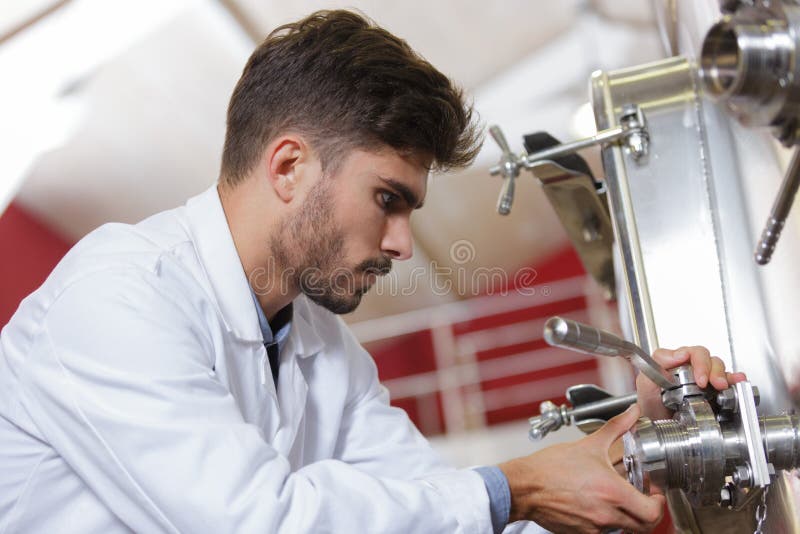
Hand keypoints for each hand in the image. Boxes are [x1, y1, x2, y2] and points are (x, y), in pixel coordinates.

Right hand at [499, 405, 664, 532]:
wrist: (524, 486)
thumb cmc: (551, 468)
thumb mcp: (589, 444)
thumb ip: (617, 427)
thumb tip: (632, 413)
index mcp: (612, 493)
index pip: (652, 512)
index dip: (659, 504)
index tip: (655, 493)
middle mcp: (606, 515)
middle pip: (644, 527)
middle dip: (648, 513)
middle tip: (644, 498)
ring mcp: (594, 528)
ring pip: (624, 529)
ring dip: (627, 516)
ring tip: (617, 498)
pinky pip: (603, 532)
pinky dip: (606, 520)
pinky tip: (596, 504)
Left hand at [636, 346, 747, 419]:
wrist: (657, 426)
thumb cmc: (650, 405)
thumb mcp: (645, 383)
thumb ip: (658, 363)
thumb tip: (679, 353)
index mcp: (673, 362)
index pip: (690, 352)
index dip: (698, 361)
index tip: (699, 378)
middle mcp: (689, 368)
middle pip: (706, 357)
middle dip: (712, 369)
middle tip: (713, 383)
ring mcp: (702, 379)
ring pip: (717, 366)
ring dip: (723, 375)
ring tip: (723, 385)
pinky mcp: (713, 392)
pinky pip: (727, 381)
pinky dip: (735, 380)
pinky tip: (737, 381)